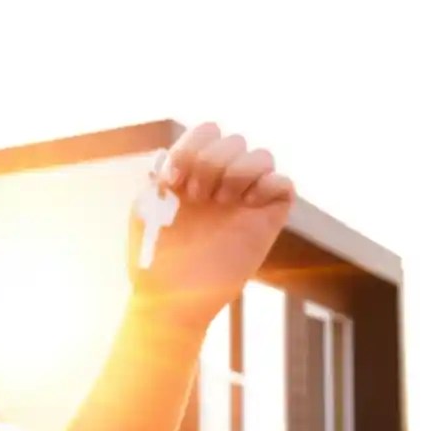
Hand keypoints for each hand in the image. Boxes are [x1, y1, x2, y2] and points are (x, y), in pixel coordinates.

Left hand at [128, 122, 294, 329]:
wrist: (170, 298)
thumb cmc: (152, 258)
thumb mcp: (145, 210)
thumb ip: (156, 178)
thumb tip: (164, 154)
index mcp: (192, 174)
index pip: (207, 132)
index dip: (192, 145)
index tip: (172, 180)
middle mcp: (221, 182)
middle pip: (234, 139)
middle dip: (211, 160)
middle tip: (195, 195)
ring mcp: (245, 200)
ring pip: (262, 155)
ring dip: (238, 170)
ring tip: (219, 201)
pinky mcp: (266, 220)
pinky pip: (284, 183)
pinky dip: (268, 183)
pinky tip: (246, 203)